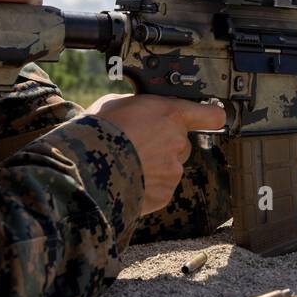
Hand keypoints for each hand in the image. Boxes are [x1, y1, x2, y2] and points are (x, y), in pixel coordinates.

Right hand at [84, 94, 225, 214]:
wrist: (85, 167)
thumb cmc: (97, 130)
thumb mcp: (119, 103)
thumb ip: (142, 107)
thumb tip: (144, 111)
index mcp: (171, 115)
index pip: (210, 115)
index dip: (212, 116)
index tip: (211, 118)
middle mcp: (178, 142)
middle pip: (183, 143)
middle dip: (166, 144)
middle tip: (139, 145)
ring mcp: (173, 170)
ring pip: (170, 167)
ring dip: (155, 166)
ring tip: (127, 163)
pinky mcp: (165, 194)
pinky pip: (160, 187)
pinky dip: (148, 185)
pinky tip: (128, 179)